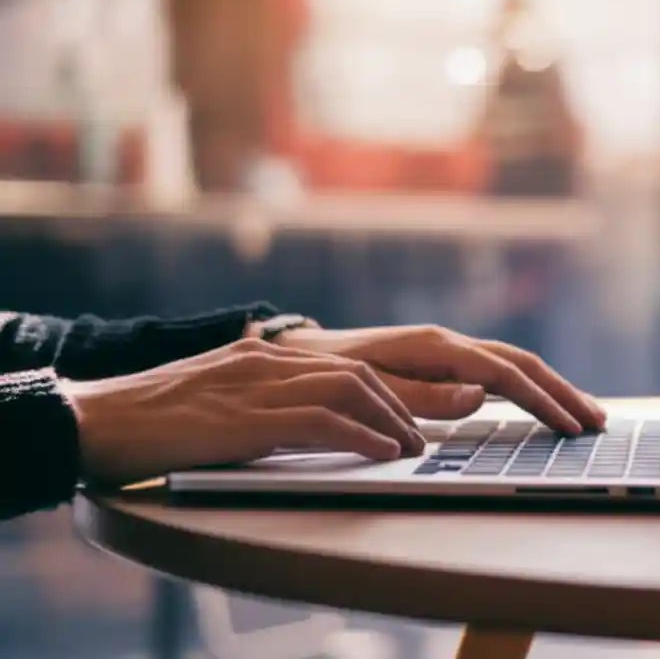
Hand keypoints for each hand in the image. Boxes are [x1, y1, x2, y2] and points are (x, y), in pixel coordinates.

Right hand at [64, 338, 425, 485]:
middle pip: (356, 372)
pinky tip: (380, 453)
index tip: (405, 416)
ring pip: (349, 389)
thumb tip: (296, 420)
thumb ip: (255, 400)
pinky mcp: (246, 419)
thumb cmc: (147, 420)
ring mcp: (256, 388)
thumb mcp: (213, 399)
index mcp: (258, 357)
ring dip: (390, 420)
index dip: (383, 390)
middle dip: (398, 405)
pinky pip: (321, 422)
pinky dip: (360, 435)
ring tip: (409, 448)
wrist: (92, 420)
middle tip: (418, 436)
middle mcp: (265, 363)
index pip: (341, 364)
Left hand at [273, 325, 605, 433]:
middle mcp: (450, 343)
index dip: (542, 400)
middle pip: (522, 364)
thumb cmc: (329, 376)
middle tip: (598, 422)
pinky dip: (530, 388)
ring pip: (515, 366)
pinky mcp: (446, 363)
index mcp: (437, 347)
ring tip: (586, 414)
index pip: (505, 374)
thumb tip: (478, 396)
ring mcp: (450, 352)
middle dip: (563, 392)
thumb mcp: (370, 389)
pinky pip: (499, 373)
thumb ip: (423, 396)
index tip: (571, 425)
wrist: (298, 356)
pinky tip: (544, 403)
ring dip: (553, 389)